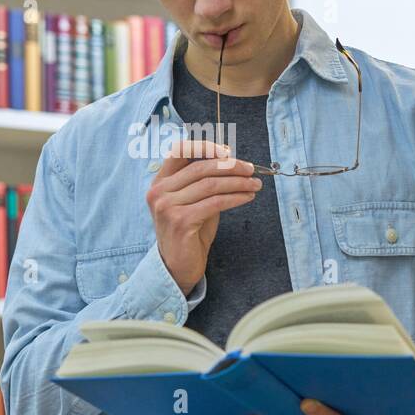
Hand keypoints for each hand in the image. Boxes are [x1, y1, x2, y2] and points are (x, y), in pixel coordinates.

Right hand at [147, 139, 262, 293]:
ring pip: (211, 184)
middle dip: (231, 166)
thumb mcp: (194, 202)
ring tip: (255, 184)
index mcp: (160, 182)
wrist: (177, 267)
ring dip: (238, 182)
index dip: (205, 147)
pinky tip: (247, 197)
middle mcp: (159, 191)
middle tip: (251, 169)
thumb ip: (204, 181)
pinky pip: (215, 202)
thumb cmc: (189, 232)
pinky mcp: (181, 221)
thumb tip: (230, 160)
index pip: (179, 151)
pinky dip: (235, 197)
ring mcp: (167, 206)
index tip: (228, 152)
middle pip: (201, 167)